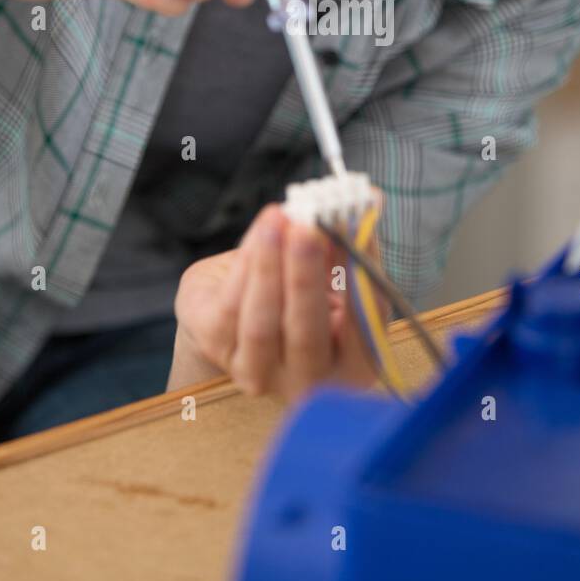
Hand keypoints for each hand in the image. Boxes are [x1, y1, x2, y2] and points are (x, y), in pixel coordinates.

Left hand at [168, 204, 385, 400]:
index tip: (353, 234)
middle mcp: (304, 380)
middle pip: (305, 334)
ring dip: (270, 263)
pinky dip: (246, 262)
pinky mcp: (216, 346)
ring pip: (261, 322)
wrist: (240, 307)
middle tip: (307, 230)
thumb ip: (347, 244)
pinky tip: (261, 232)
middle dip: (305, 277)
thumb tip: (363, 201)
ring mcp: (256, 371)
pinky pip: (229, 306)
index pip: (363, 326)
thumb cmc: (299, 290)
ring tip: (279, 218)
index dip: (358, 279)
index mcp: (350, 365)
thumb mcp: (330, 272)